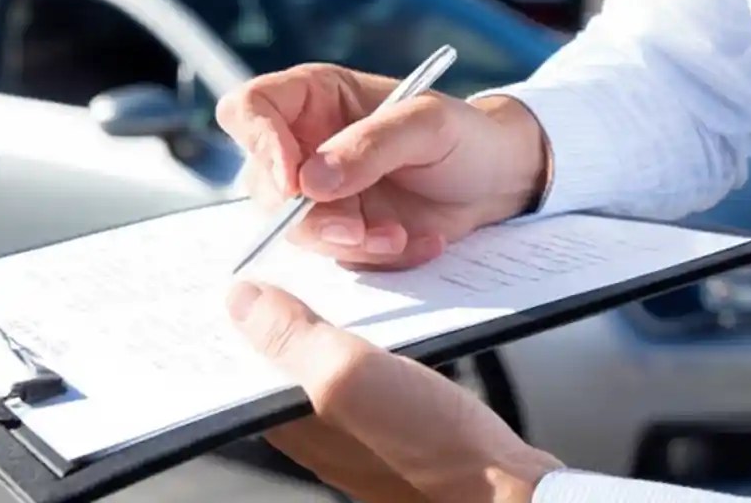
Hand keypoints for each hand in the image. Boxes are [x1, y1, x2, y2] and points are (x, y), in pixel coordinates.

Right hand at [216, 63, 548, 267]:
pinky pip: (337, 255)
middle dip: (308, 215)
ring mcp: (320, 192)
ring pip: (296, 228)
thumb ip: (369, 145)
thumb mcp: (426, 123)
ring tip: (399, 235)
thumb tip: (310, 182)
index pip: (248, 109)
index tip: (294, 180)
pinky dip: (376, 257)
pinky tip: (417, 241)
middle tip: (355, 228)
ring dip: (347, 242)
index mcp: (313, 97)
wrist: (500, 180)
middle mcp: (304, 144)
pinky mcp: (341, 230)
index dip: (258, 142)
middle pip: (263, 183)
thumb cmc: (465, 133)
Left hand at [227, 281, 561, 502]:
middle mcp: (318, 433)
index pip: (243, 367)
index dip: (238, 322)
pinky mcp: (401, 426)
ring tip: (338, 286)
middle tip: (288, 270)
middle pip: (283, 363)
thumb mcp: (351, 378)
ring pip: (327, 365)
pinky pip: (369, 373)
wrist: (513, 494)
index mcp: (293, 425)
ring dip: (330, 326)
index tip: (237, 278)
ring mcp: (360, 432)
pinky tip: (390, 325)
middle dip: (281, 317)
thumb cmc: (437, 450)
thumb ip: (293, 339)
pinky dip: (370, 343)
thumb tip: (241, 301)